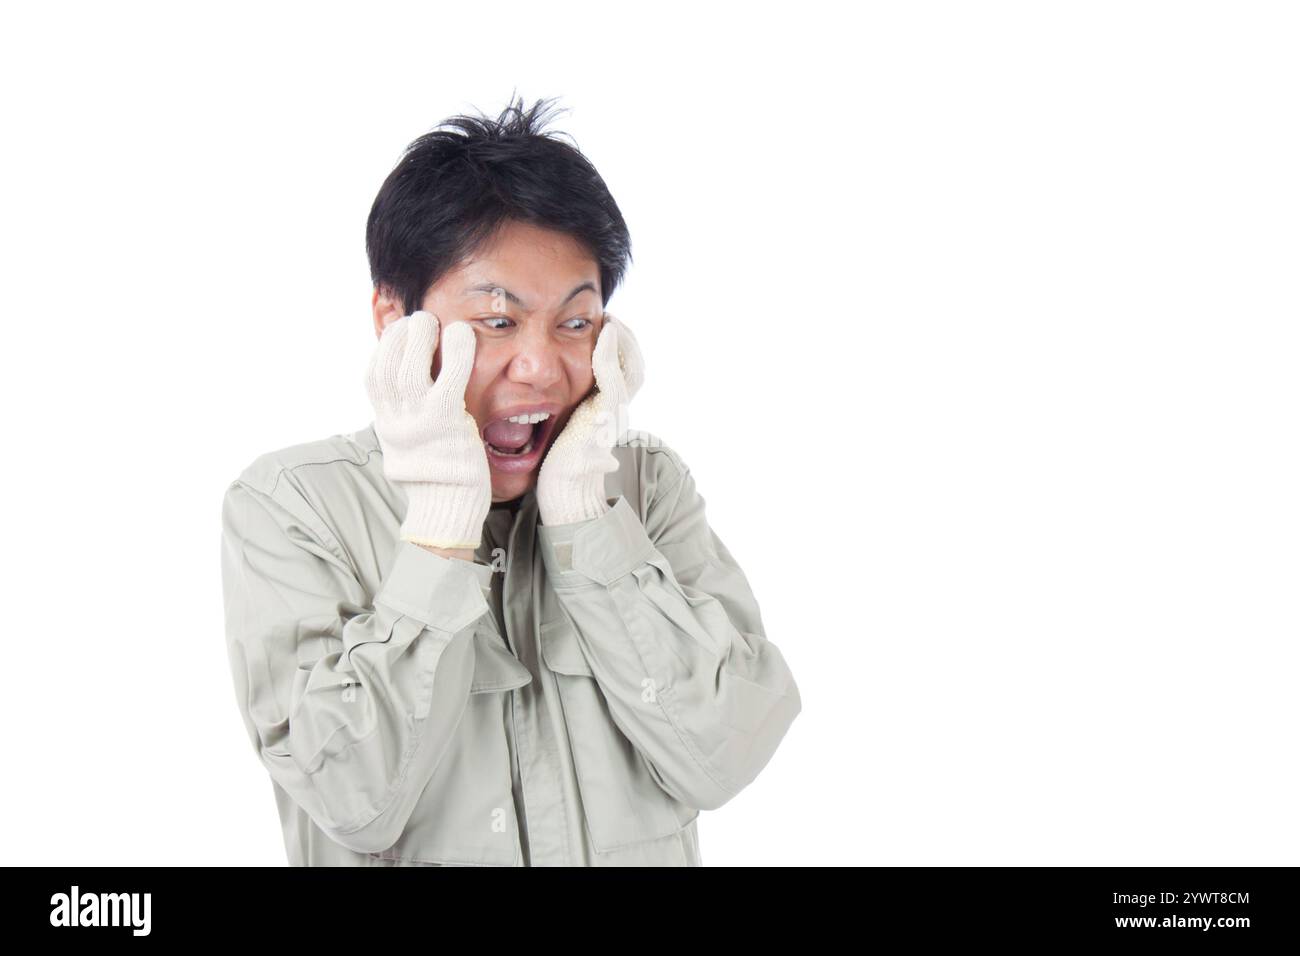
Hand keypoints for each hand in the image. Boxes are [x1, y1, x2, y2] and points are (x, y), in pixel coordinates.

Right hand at [364, 311, 490, 548]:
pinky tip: (463, 333)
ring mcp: (419, 422)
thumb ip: (405, 421)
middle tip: (418, 319)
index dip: (384, 349)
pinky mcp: (446, 424)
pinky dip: (456, 351)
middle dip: (400, 336)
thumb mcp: (409, 447)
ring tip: (432, 321)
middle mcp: (396, 422)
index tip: (398, 331)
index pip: (373, 378)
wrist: (447, 511)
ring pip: (410, 368)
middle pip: (389, 368)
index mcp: (387, 426)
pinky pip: (448, 378)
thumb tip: (406, 401)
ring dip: (420, 337)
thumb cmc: (437, 479)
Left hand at [537, 313, 644, 524]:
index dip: (618, 349)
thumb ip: (562, 415)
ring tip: (611, 319)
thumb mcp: (562, 435)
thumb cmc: (558, 473)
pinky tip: (604, 332)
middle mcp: (615, 411)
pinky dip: (610, 351)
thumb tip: (538, 404)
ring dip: (622, 339)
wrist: (567, 497)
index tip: (604, 328)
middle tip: (612, 318)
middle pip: (634, 365)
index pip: (622, 373)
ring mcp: (613, 412)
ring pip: (630, 366)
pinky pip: (612, 375)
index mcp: (606, 413)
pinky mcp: (604, 414)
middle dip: (626, 340)